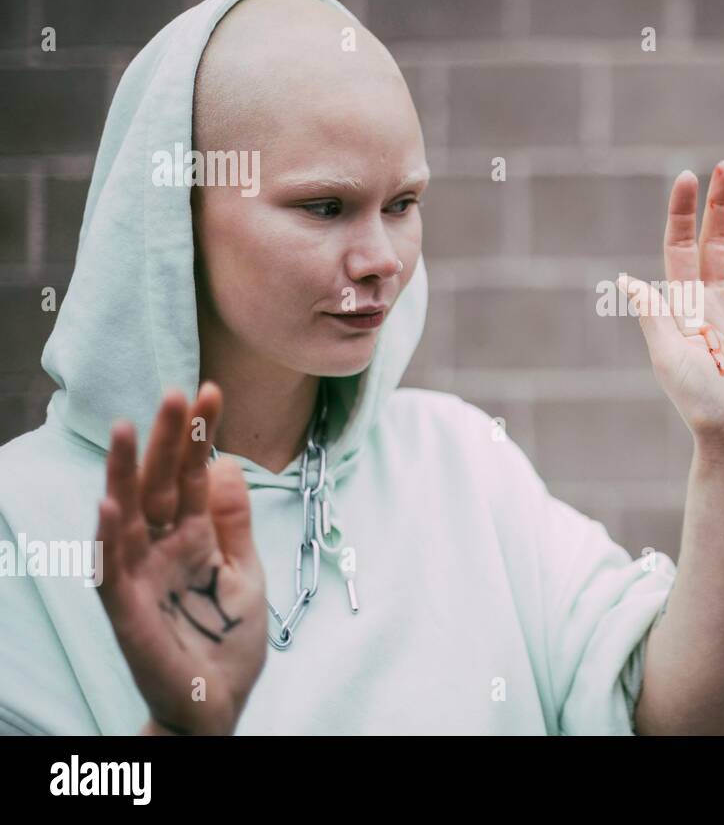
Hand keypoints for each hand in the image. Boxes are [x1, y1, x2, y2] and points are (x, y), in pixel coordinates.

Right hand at [95, 382, 266, 735]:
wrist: (218, 701)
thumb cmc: (227, 637)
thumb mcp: (244, 570)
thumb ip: (232, 522)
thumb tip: (225, 464)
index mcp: (192, 537)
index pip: (192, 476)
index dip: (199, 437)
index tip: (210, 392)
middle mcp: (161, 549)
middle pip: (160, 485)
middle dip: (167, 441)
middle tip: (176, 393)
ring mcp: (141, 577)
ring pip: (128, 517)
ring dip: (126, 475)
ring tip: (129, 429)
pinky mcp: (128, 612)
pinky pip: (112, 571)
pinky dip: (108, 539)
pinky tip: (110, 504)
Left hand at [623, 160, 723, 460]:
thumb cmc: (699, 402)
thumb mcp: (667, 356)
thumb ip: (653, 314)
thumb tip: (626, 278)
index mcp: (685, 307)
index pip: (682, 249)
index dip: (684, 214)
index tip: (687, 178)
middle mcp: (713, 304)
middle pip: (714, 242)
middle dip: (718, 204)